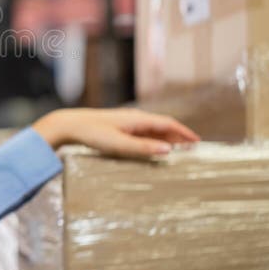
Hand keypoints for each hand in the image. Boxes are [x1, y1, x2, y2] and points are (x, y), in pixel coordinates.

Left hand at [32, 108, 199, 158]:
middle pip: (163, 127)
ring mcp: (127, 122)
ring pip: (153, 130)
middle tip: (193, 150)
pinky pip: (143, 133)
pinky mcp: (119, 127)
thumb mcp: (119, 144)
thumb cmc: (93, 134)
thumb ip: (143, 148)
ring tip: (179, 151)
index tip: (198, 143)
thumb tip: (168, 151)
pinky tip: (154, 149)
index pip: (168, 124)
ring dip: (167, 139)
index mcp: (138, 119)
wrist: (71, 125)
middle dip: (179, 137)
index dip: (184, 133)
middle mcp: (135, 118)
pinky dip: (154, 140)